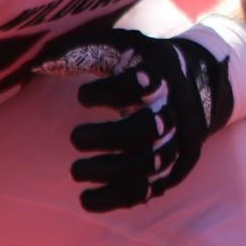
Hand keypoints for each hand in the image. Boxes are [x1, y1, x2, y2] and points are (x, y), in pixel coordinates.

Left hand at [35, 27, 234, 212]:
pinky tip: (86, 200)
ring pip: (148, 165)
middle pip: (147, 130)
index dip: (107, 92)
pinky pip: (148, 190)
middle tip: (75, 138)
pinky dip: (116, 198)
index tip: (82, 96)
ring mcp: (180, 141)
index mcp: (163, 72)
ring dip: (107, 172)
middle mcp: (177, 108)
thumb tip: (41, 64)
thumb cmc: (148, 62)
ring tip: (76, 171)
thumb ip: (86, 51)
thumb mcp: (125, 45)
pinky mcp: (176, 167)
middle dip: (106, 138)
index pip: (138, 83)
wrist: (204, 82)